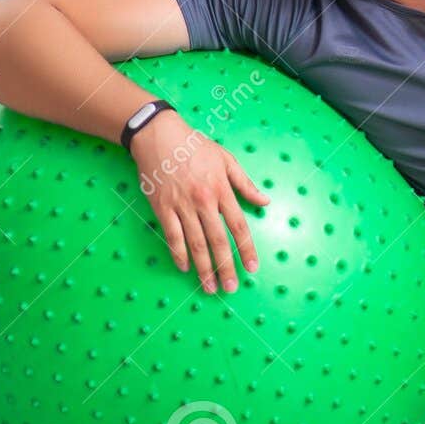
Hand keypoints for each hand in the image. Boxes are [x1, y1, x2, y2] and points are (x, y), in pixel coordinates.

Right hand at [131, 110, 270, 293]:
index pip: (238, 226)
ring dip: (204, 268)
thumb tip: (265, 202)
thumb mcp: (226, 160)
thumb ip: (245, 183)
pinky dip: (178, 253)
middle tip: (231, 287)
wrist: (159, 136)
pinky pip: (172, 236)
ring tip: (210, 287)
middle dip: (226, 267)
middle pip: (218, 241)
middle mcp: (203, 201)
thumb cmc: (195, 146)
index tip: (252, 267)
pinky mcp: (162, 208)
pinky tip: (185, 267)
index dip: (246, 249)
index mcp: (222, 190)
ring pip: (195, 243)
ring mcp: (181, 206)